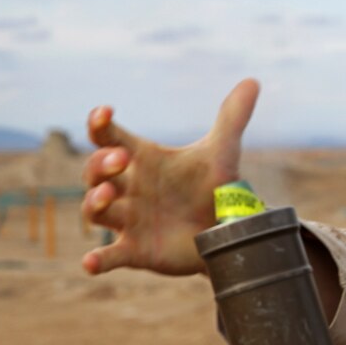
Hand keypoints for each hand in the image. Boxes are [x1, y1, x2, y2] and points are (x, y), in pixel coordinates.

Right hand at [81, 78, 259, 275]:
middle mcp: (128, 189)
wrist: (228, 230)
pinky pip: (109, 256)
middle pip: (96, 172)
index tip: (104, 112)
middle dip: (101, 164)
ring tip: (109, 195)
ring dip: (94, 201)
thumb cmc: (213, 187)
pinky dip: (97, 260)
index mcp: (142, 160)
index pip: (109, 137)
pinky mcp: (136, 251)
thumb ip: (232, 118)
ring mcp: (129, 220)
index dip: (100, 124)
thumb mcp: (222, 153)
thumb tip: (253, 81)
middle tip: (121, 159)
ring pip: (95, 210)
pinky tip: (92, 263)